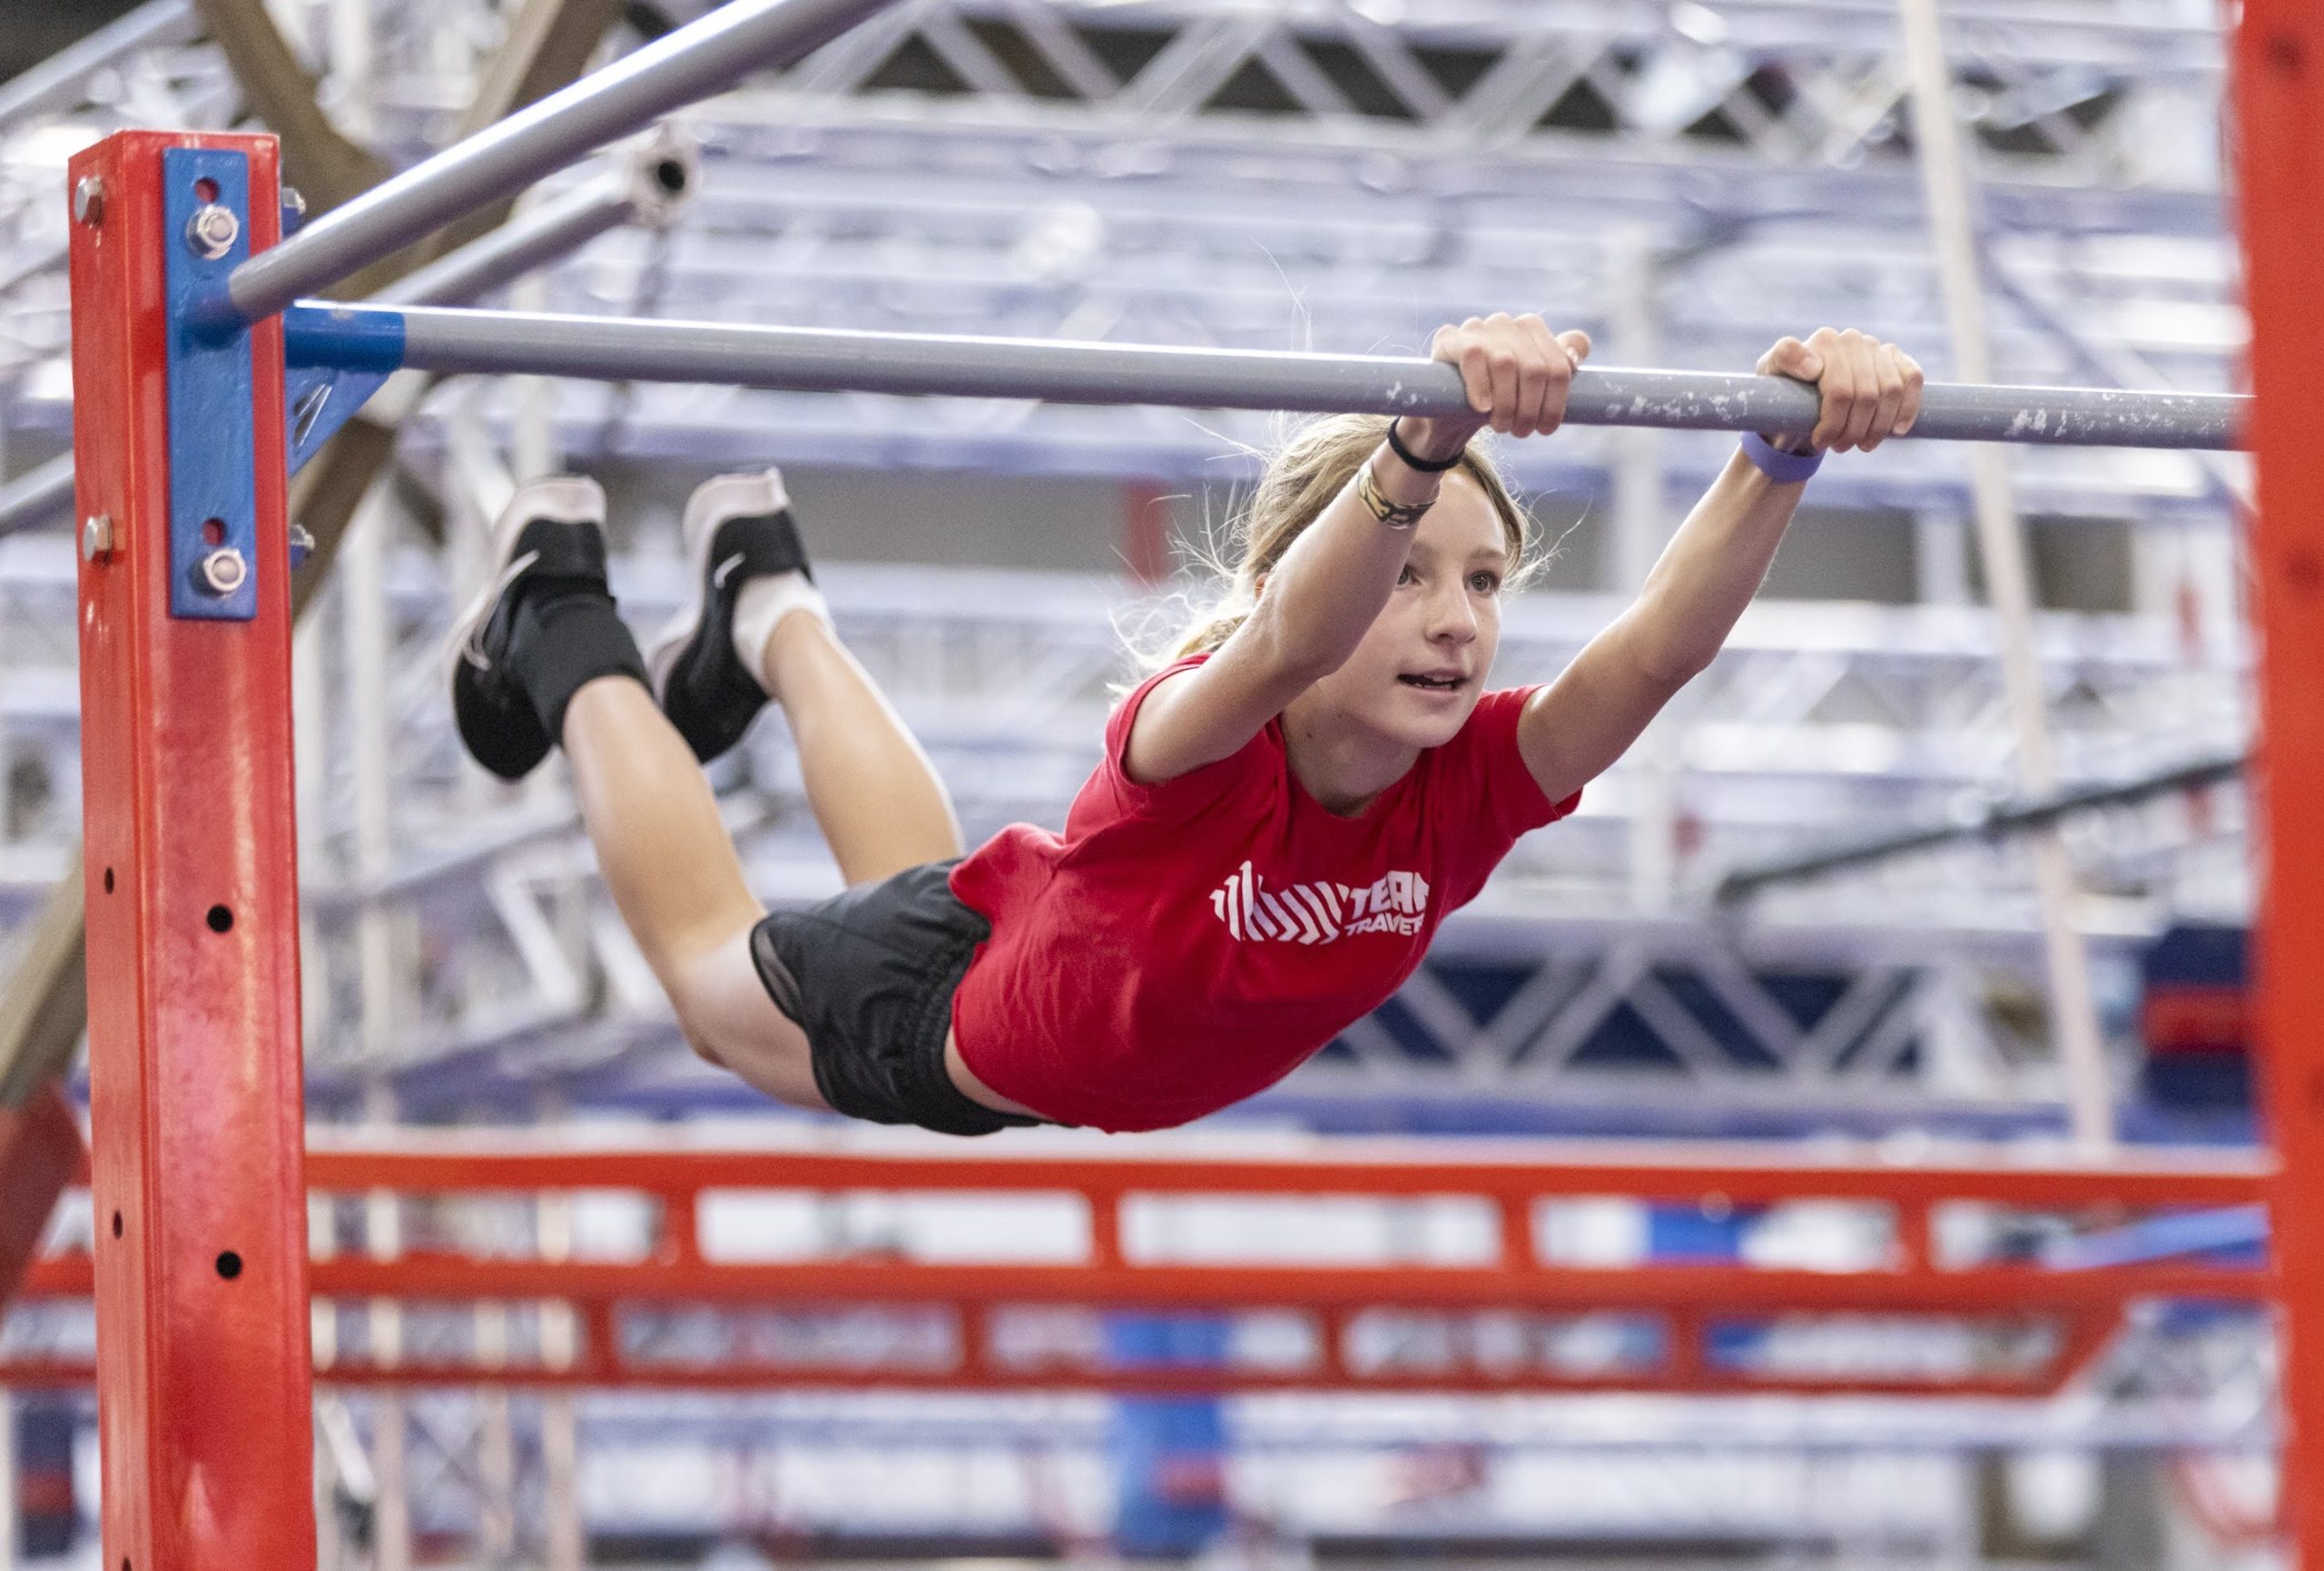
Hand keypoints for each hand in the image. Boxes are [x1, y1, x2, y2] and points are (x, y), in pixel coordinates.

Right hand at [1399, 314, 1593, 461]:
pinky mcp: (1450, 338)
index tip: (1547, 427)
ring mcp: (1479, 328)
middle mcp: (1509, 324)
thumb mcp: (1530, 395)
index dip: (1557, 400)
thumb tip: (1575, 356)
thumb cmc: (1494, 404)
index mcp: (1534, 331)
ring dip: (1507, 404)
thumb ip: (1558, 372)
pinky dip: (1481, 386)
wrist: (1447, 417)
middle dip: (1532, 409)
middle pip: (1537, 367)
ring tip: (1502, 427)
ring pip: (1507, 363)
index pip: (1561, 363)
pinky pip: (1473, 356)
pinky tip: (1482, 407)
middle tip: (1522, 433)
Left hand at [1757, 328, 1923, 453]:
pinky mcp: (1896, 359)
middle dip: (1853, 430)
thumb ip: (1785, 359)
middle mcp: (1851, 340)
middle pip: (1866, 395)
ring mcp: (1875, 348)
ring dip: (1877, 426)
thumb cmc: (1783, 389)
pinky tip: (1898, 430)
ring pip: (1890, 391)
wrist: (1800, 400)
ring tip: (1861, 445)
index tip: (1820, 441)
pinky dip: (1908, 406)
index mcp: (1824, 341)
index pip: (1840, 390)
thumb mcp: (1771, 374)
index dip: (1833, 423)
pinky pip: (1913, 378)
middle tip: (1839, 448)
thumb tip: (1815, 367)